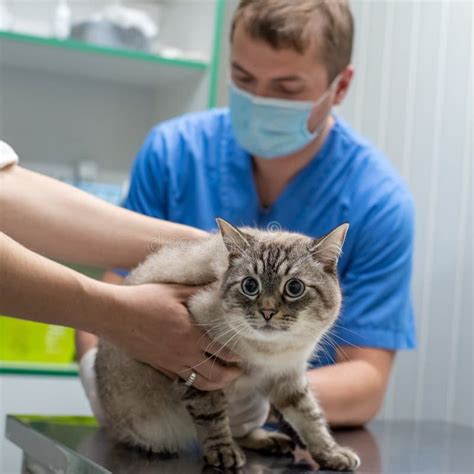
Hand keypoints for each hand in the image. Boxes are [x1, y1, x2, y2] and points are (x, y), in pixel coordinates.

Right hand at [98, 282, 242, 390]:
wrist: (114, 315)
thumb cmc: (145, 299)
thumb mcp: (175, 291)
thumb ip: (199, 291)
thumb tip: (219, 284)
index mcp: (191, 335)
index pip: (222, 352)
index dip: (237, 356)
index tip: (245, 355)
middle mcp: (184, 354)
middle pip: (215, 375)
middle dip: (231, 376)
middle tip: (240, 371)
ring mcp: (170, 363)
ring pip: (199, 383)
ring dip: (216, 384)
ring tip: (225, 379)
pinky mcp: (159, 366)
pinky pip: (182, 380)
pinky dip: (195, 382)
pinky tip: (200, 376)